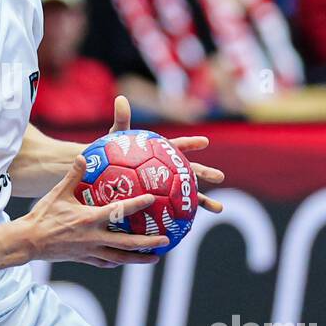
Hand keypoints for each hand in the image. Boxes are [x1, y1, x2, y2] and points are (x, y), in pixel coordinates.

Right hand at [21, 155, 167, 267]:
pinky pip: (105, 262)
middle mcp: (94, 238)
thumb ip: (73, 176)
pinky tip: (124, 260)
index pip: (119, 211)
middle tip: (167, 240)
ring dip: (139, 258)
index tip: (153, 199)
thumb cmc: (43, 215)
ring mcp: (90, 251)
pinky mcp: (84, 258)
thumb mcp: (58, 193)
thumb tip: (82, 156)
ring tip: (155, 258)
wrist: (28, 241)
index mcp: (90, 219)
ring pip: (120, 257)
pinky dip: (117, 261)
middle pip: (127, 243)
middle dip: (148, 243)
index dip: (137, 205)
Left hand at [107, 94, 224, 213]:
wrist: (106, 175)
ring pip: (189, 193)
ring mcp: (167, 186)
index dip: (191, 143)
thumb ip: (122, 120)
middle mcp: (168, 169)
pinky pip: (174, 210)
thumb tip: (120, 98)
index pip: (179, 145)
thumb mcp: (117, 136)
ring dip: (205, 200)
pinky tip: (191, 227)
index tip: (204, 142)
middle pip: (191, 170)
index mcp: (161, 152)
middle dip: (206, 173)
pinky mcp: (162, 201)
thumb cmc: (112, 155)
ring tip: (219, 208)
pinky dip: (183, 217)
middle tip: (219, 177)